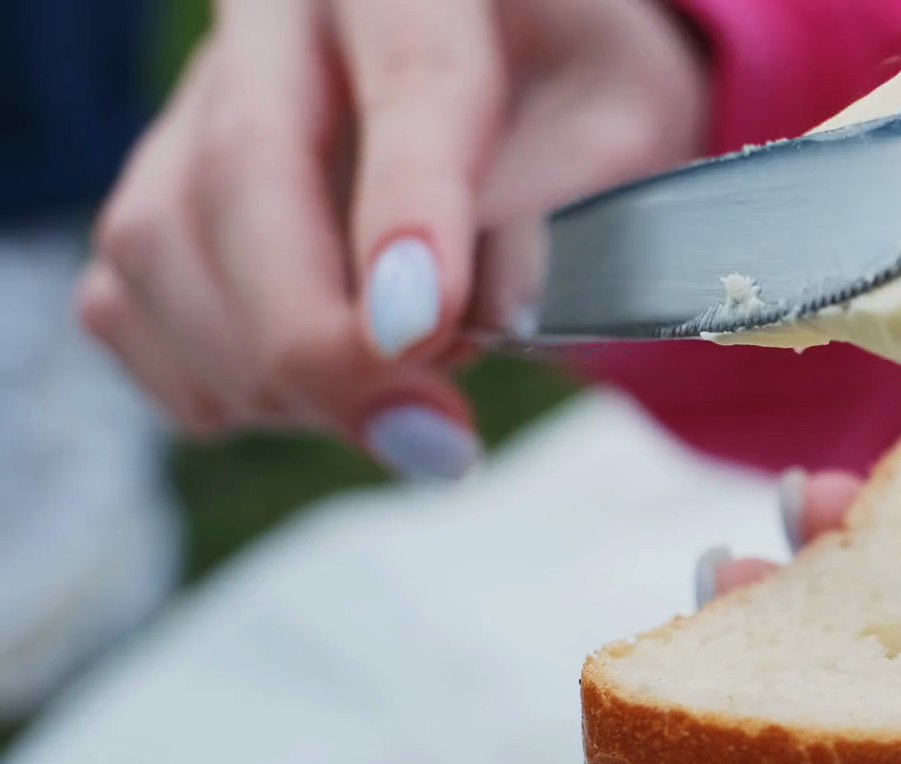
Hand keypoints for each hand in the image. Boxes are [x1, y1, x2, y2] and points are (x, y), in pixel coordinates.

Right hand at [76, 0, 708, 477]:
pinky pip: (126, 306)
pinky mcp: (156, 189)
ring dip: (271, 373)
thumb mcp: (627, 120)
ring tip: (405, 420)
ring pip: (161, 244)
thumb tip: (479, 311)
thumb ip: (571, 203)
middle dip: (317, 336)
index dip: (407, 212)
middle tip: (424, 439)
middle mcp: (276, 21)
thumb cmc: (575, 92)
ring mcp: (194, 104)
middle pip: (244, 169)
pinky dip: (220, 385)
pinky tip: (321, 398)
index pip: (407, 77)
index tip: (424, 330)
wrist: (527, 72)